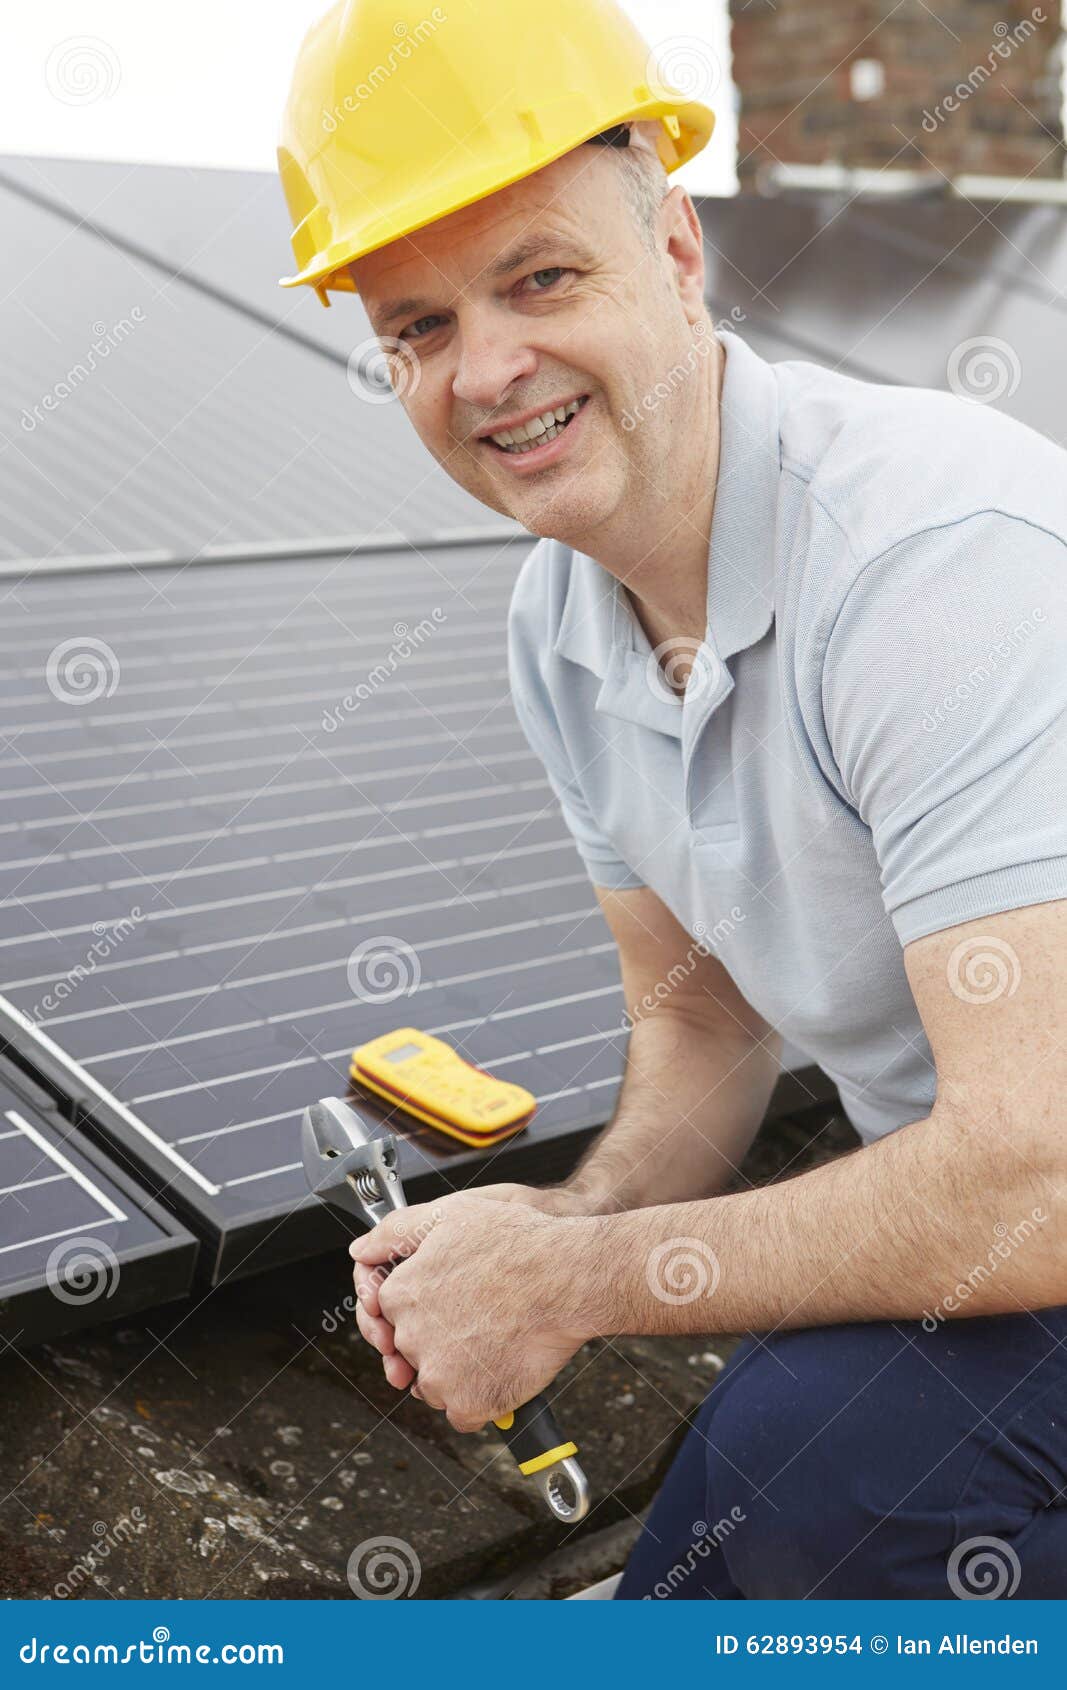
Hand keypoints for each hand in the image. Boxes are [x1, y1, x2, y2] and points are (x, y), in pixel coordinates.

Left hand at [349, 1194, 597, 1430]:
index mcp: (402, 1295)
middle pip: (414, 1351)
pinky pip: (462, 1412)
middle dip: (440, 1341)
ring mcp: (439, 1375)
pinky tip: (501, 1366)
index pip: (394, 1316)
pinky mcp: (468, 1404)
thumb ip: (395, 1231)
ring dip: (458, 1373)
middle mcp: (412, 1338)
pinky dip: (480, 1399)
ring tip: (494, 1339)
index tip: (452, 1307)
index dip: (426, 1309)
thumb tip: (360, 1249)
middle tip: (478, 1321)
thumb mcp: (449, 1214)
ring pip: (435, 1384)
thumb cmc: (518, 1244)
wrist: (568, 1278)